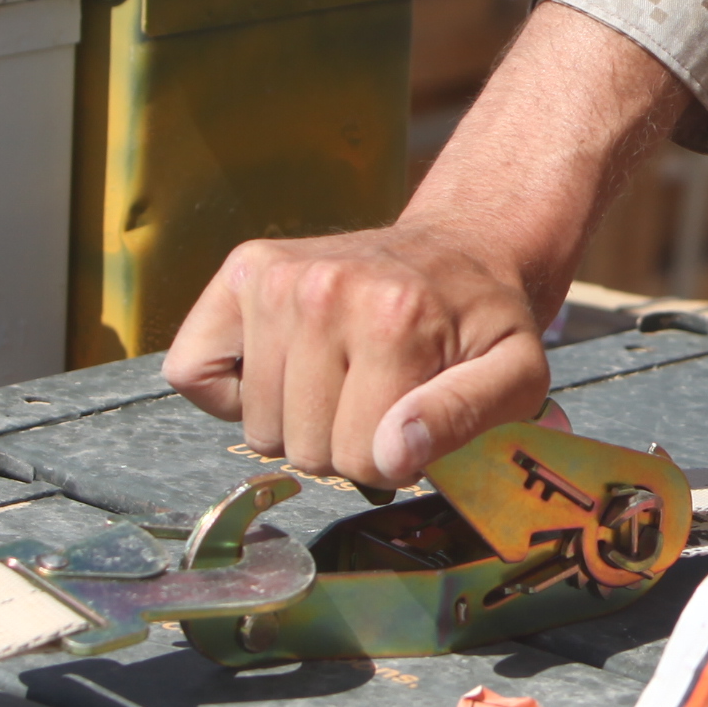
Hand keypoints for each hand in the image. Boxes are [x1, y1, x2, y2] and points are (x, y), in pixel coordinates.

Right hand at [165, 3, 687, 485]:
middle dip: (344, 441)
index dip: (392, 459)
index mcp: (396, 319)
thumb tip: (395, 454)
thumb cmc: (482, 324)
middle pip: (304, 447)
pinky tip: (284, 367)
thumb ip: (465, 419)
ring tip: (342, 374)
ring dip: (297, 419)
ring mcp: (275, 277)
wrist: (461, 246)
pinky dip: (230, 391)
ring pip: (256, 426)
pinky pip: (193, 373)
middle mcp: (325, 290)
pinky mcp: (242, 271)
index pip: (361, 460)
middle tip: (378, 394)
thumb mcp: (514, 376)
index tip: (415, 421)